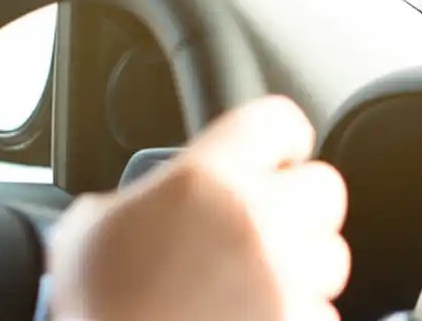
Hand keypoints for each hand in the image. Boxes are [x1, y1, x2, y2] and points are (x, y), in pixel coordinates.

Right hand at [50, 96, 349, 320]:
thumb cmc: (96, 309)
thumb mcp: (89, 230)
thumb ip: (137, 193)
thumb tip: (147, 197)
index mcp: (205, 178)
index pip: (278, 121)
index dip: (278, 141)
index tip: (277, 155)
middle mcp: (255, 219)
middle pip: (323, 187)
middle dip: (299, 208)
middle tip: (264, 229)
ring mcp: (283, 278)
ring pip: (331, 255)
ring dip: (302, 269)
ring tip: (254, 284)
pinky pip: (323, 311)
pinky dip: (296, 317)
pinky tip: (255, 317)